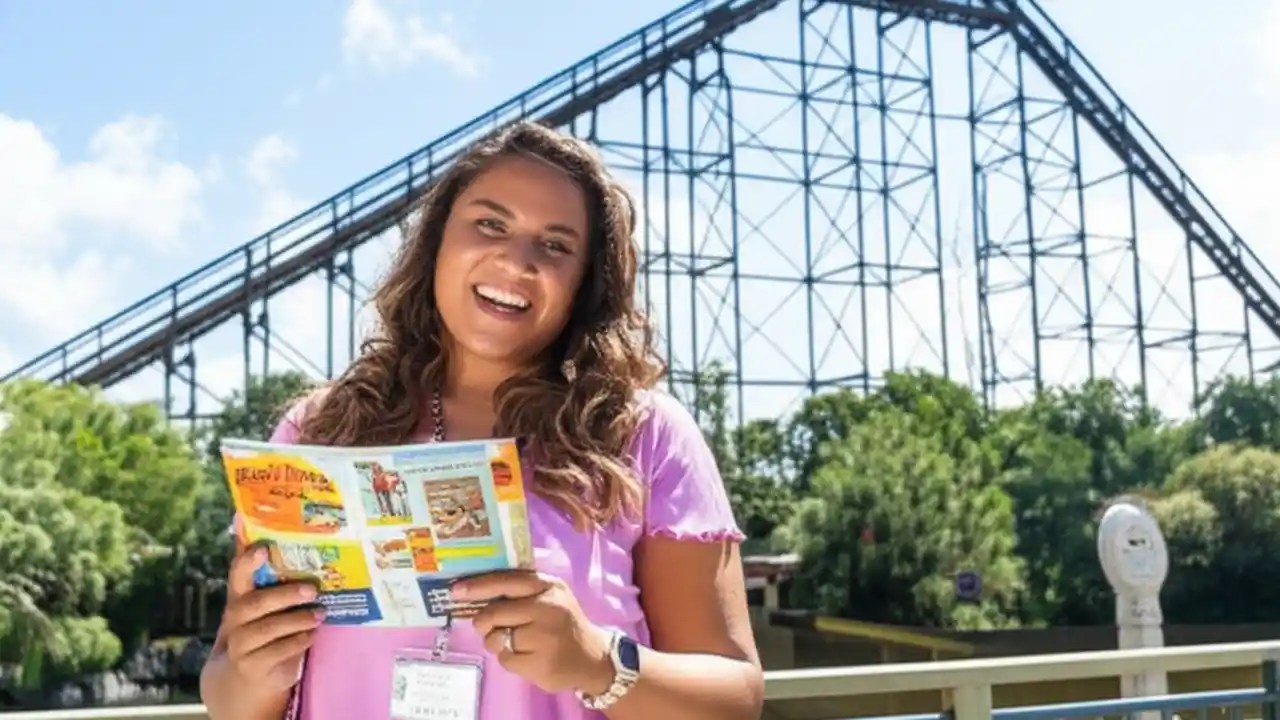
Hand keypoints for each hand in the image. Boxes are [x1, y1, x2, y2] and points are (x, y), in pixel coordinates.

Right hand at [218, 543, 324, 690]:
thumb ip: (267, 576)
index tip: (263, 548)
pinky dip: (298, 641)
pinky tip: (312, 634)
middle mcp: (234, 621)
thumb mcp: (262, 604)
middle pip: (254, 604)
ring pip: (268, 628)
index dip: (247, 562)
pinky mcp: (252, 667)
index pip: (237, 575)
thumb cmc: (261, 629)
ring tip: (320, 613)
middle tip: (313, 589)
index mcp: (238, 598)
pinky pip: (277, 652)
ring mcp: (240, 646)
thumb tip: (278, 539)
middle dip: (285, 595)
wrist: (244, 676)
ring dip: (298, 619)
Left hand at [457, 571, 614, 694]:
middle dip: (483, 622)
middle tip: (485, 627)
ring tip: (514, 642)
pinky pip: (505, 659)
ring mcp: (545, 637)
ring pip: (496, 638)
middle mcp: (548, 607)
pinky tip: (525, 657)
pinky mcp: (540, 663)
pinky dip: (509, 659)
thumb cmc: (561, 623)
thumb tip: (474, 590)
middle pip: (494, 613)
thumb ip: (520, 591)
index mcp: (548, 586)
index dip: (478, 586)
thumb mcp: (550, 596)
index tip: (456, 591)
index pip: (506, 581)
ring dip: (497, 642)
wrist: (592, 657)